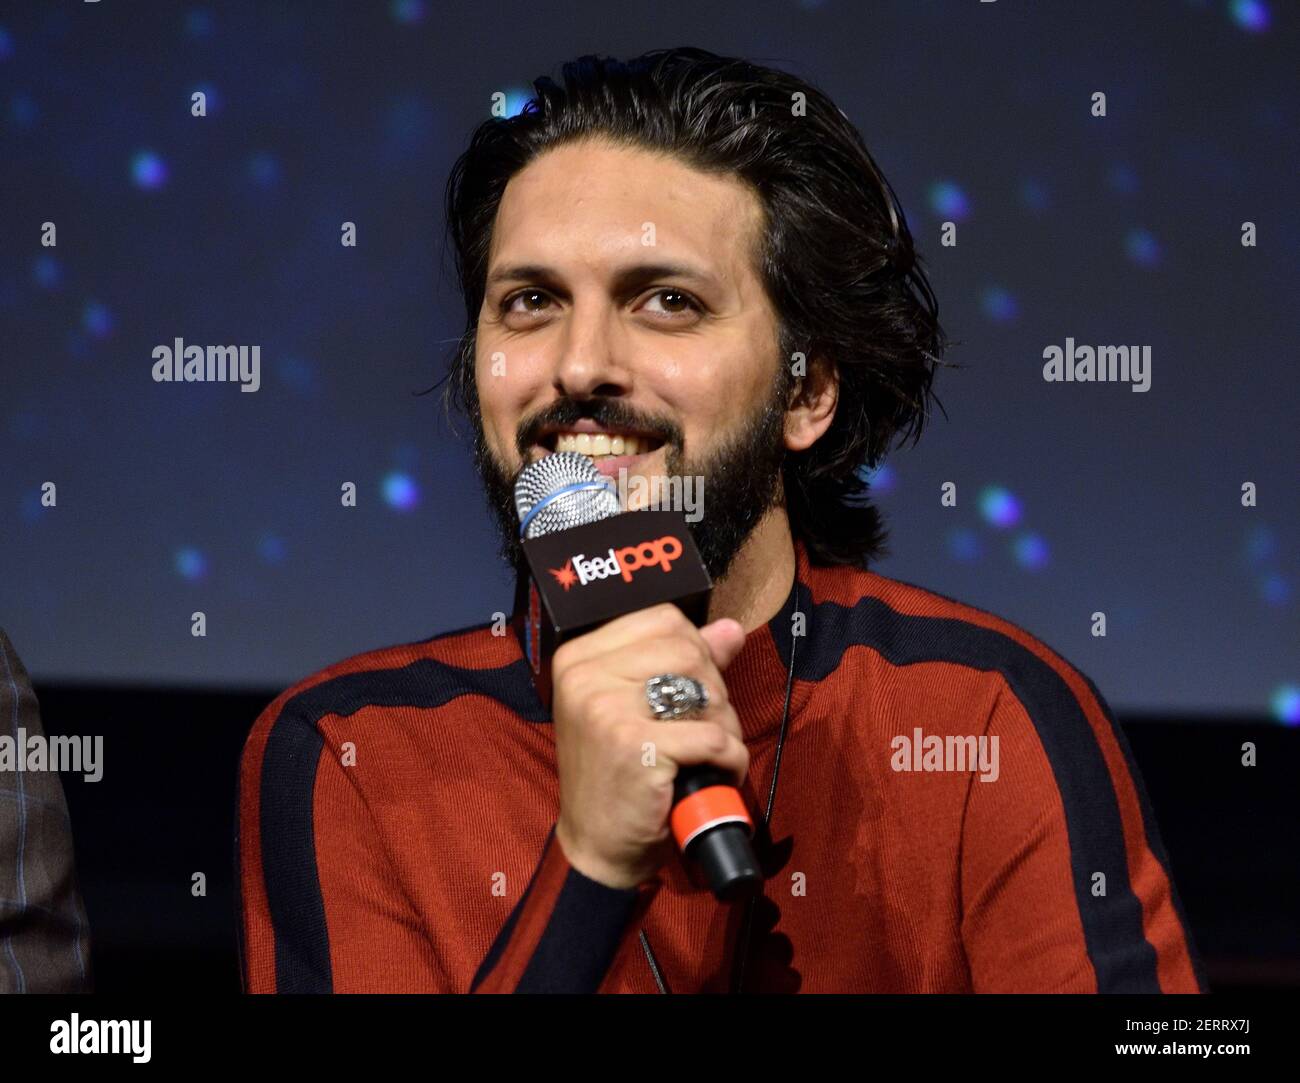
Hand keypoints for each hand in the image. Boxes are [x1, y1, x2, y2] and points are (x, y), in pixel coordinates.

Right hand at [550, 603, 747, 888]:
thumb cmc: (619, 772)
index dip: (695, 651)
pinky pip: (712, 737)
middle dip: (713, 690)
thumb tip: (730, 628)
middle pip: (688, 650)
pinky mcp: (634, 746)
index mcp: (579, 657)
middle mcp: (585, 676)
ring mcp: (605, 709)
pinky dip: (729, 758)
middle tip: (703, 727)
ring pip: (704, 690)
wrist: (597, 844)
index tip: (689, 689)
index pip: (664, 619)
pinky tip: (714, 772)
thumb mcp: (638, 706)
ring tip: (707, 752)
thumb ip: (682, 661)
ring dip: (724, 725)